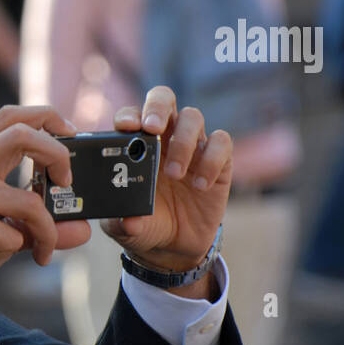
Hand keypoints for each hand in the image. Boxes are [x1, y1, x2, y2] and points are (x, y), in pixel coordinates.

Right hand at [0, 104, 91, 333]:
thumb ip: (38, 224)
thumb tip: (83, 230)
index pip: (10, 116)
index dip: (47, 116)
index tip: (70, 133)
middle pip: (23, 135)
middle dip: (57, 154)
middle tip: (67, 181)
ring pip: (30, 203)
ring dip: (46, 232)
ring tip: (42, 249)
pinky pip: (14, 236)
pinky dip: (15, 251)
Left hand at [102, 85, 231, 271]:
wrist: (174, 245)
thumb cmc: (144, 225)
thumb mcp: (124, 228)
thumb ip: (121, 222)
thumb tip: (129, 221)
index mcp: (135, 145)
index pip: (132, 115)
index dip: (130, 115)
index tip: (126, 128)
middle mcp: (164, 137)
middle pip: (163, 98)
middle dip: (156, 107)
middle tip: (151, 129)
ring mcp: (192, 146)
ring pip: (192, 117)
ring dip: (183, 141)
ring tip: (174, 174)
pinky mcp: (219, 161)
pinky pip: (222, 143)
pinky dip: (212, 160)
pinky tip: (200, 185)